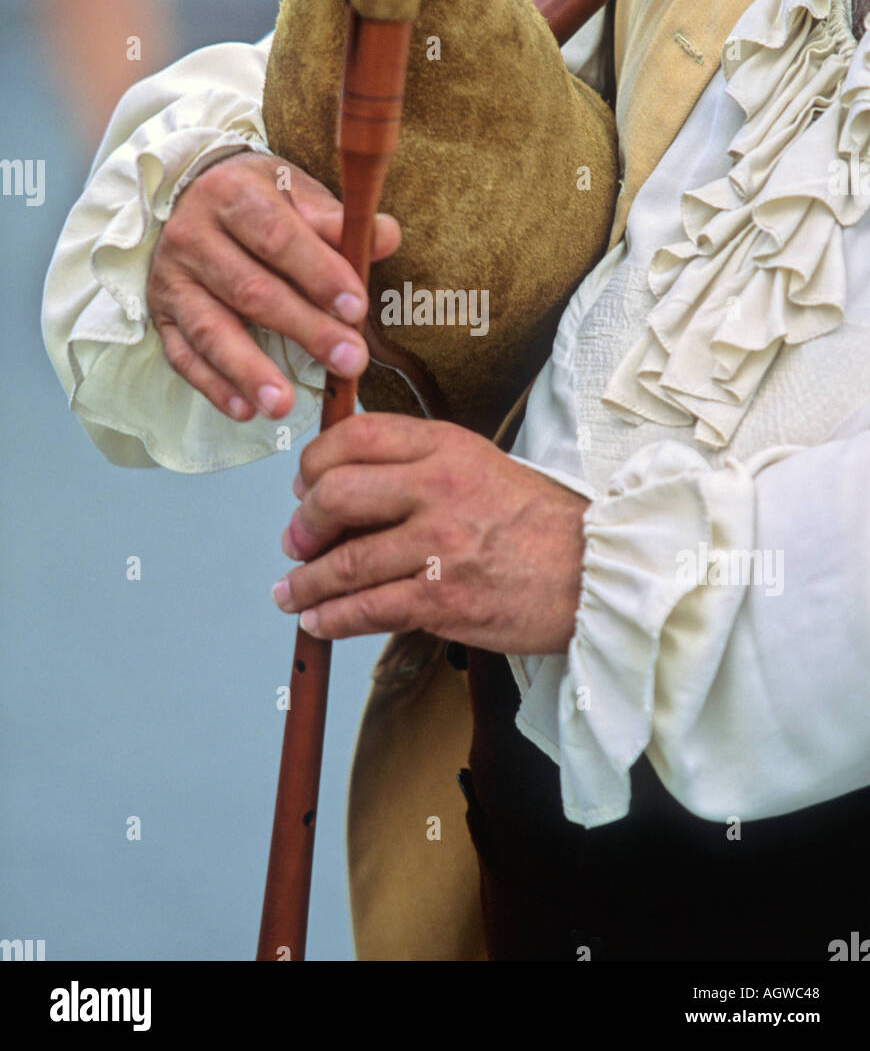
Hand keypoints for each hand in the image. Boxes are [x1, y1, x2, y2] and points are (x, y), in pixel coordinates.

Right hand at [146, 152, 400, 420]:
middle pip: (250, 290)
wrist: (190, 196)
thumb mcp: (298, 194)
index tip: (356, 307)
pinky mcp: (163, 315)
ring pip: (212, 330)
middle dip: (305, 329)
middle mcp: (193, 235)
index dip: (318, 273)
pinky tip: (245, 410)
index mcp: (233, 195)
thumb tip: (385, 237)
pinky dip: (214, 386)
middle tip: (349, 361)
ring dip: (249, 371)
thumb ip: (339, 221)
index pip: (277, 237)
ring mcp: (173, 279)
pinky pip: (184, 357)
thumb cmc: (261, 202)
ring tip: (284, 406)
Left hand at [272, 414, 587, 655]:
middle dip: (303, 523)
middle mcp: (439, 488)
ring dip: (305, 582)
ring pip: (344, 562)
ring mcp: (439, 546)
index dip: (316, 460)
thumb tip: (352, 487)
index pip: (359, 436)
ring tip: (292, 591)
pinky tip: (318, 621)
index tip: (305, 484)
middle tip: (297, 541)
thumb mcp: (485, 467)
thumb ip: (424, 467)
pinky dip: (331, 619)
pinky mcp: (444, 600)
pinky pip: (367, 609)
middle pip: (336, 493)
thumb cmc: (542, 525)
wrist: (597, 574)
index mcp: (448, 448)